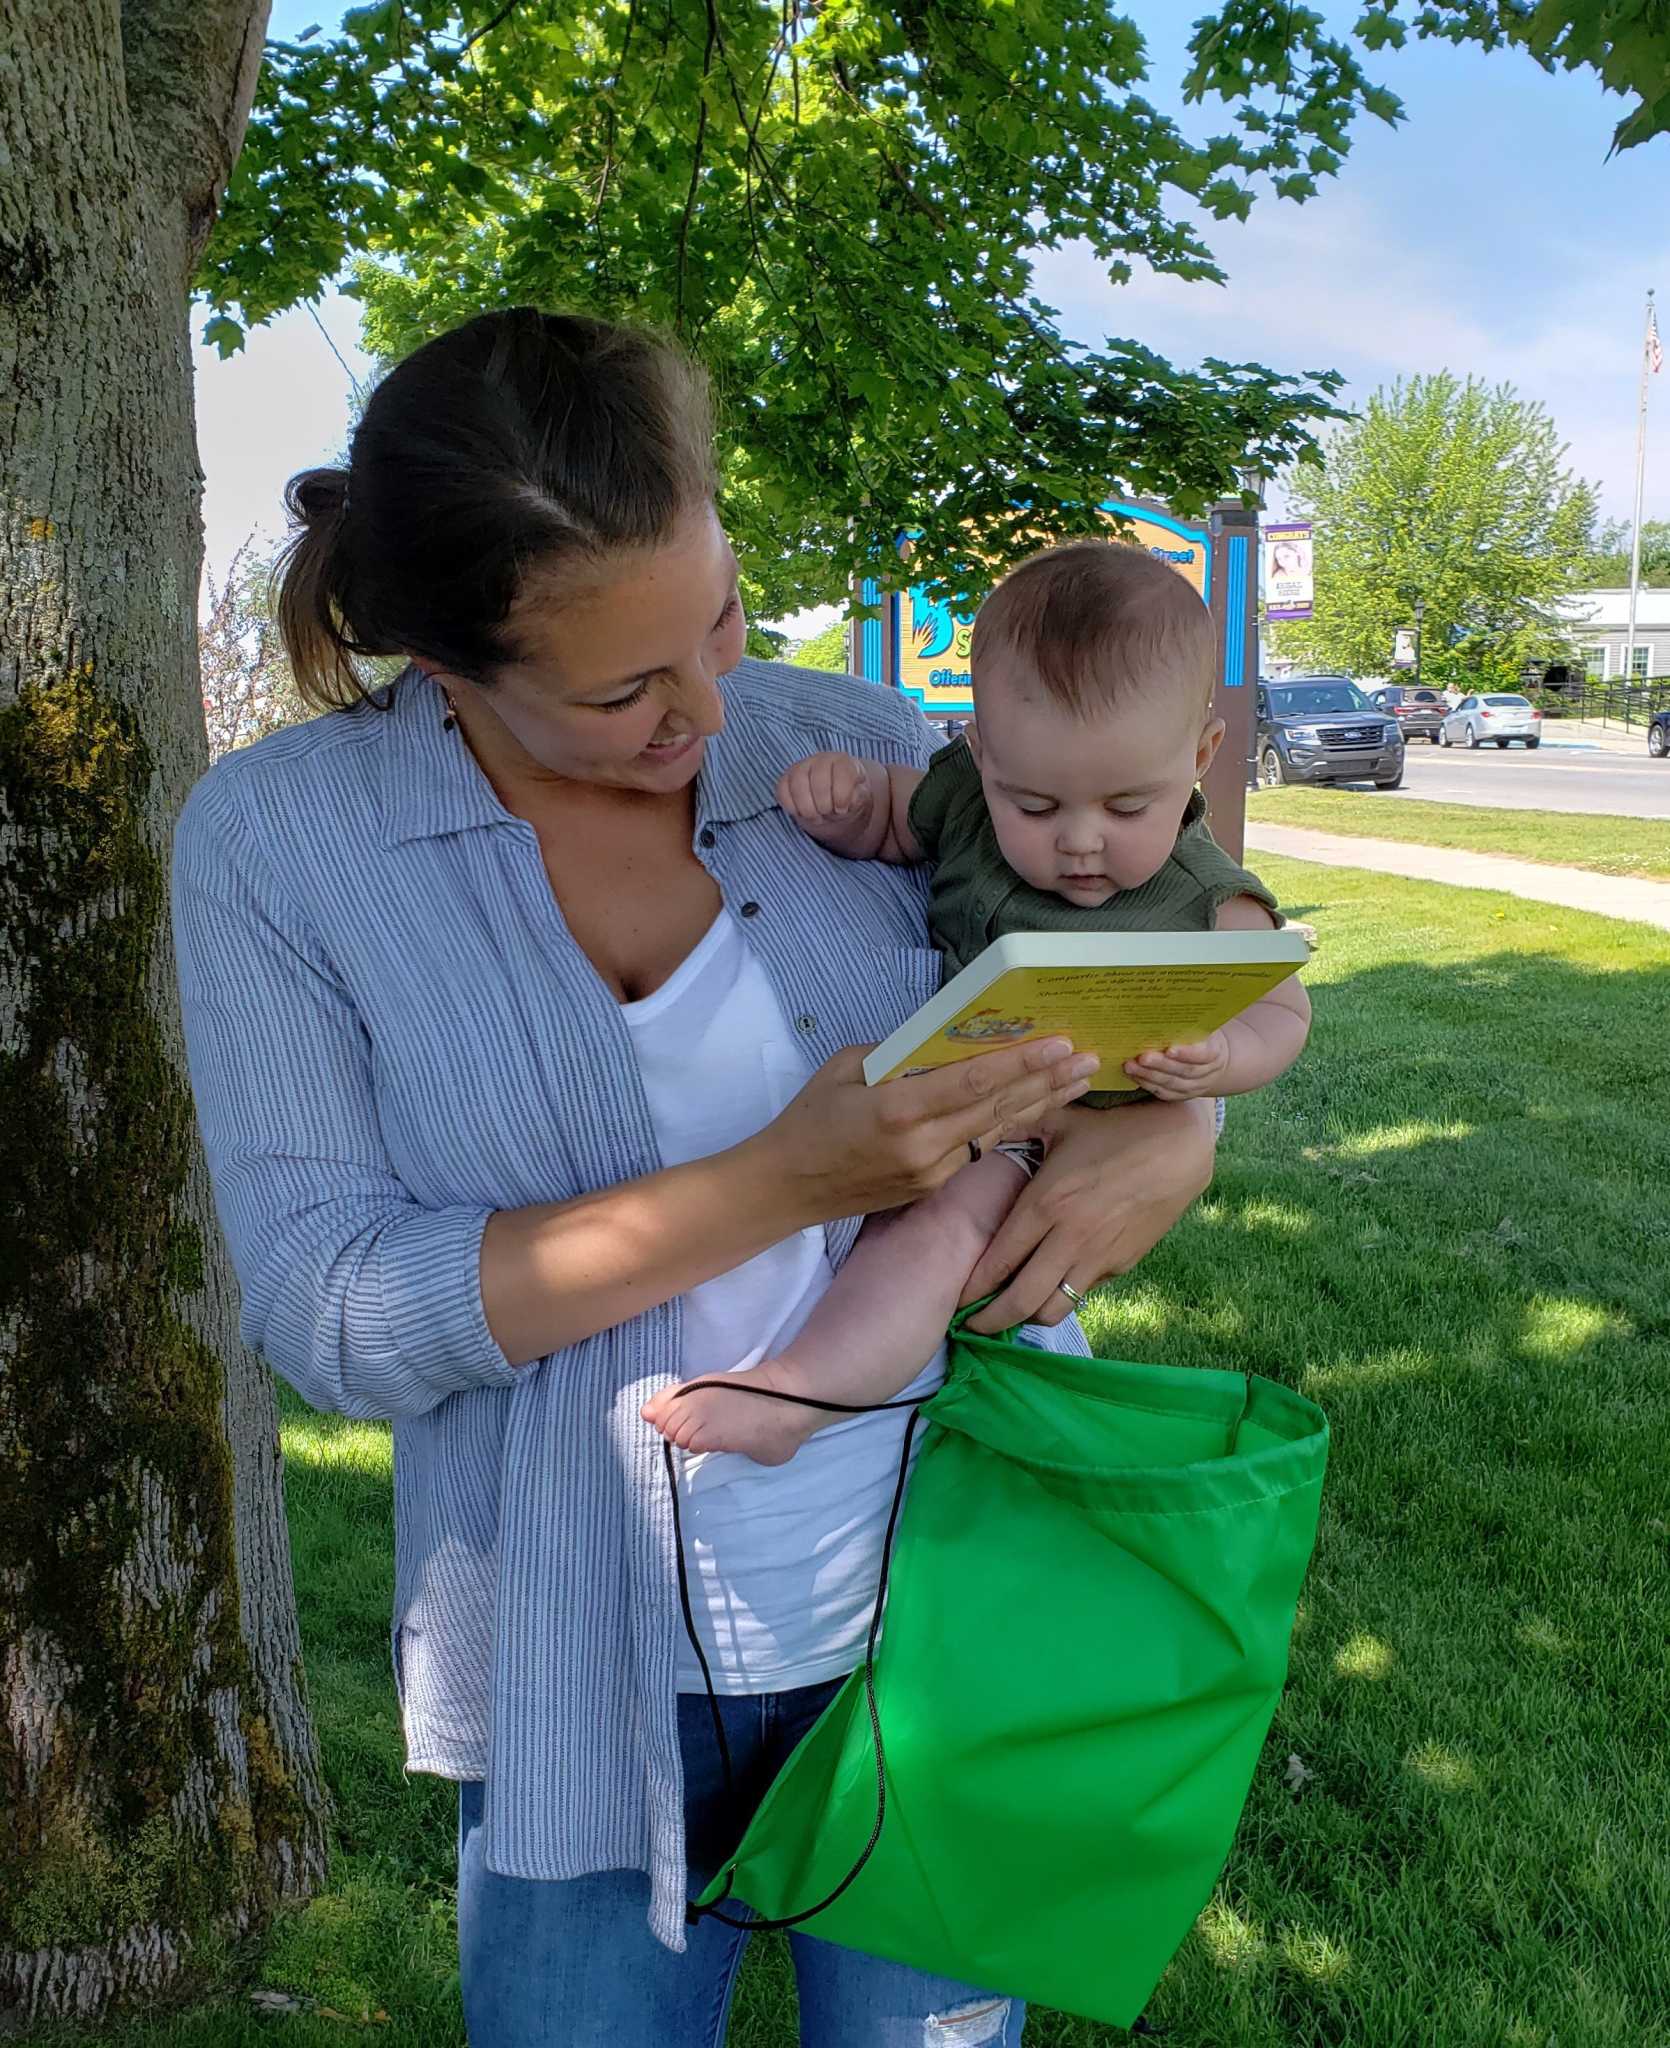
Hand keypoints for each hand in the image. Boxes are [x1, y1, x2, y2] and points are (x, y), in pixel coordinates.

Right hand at [752, 1039, 1100, 1225]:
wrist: (787, 1189)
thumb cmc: (809, 1119)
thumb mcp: (844, 1069)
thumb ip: (897, 1053)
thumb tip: (943, 1041)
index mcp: (898, 1110)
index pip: (974, 1083)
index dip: (1021, 1063)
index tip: (1059, 1044)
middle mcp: (924, 1145)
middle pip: (999, 1108)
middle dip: (1048, 1081)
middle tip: (1089, 1057)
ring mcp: (932, 1171)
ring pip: (996, 1129)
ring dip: (1041, 1103)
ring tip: (1080, 1080)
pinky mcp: (933, 1186)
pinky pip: (979, 1147)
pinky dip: (1011, 1123)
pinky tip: (1039, 1106)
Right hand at [776, 752, 879, 833]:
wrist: (834, 803)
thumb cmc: (848, 800)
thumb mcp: (859, 800)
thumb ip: (857, 797)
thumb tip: (848, 798)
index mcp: (843, 762)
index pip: (842, 772)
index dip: (841, 795)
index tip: (842, 809)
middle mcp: (821, 760)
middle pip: (818, 781)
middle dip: (824, 805)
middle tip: (828, 814)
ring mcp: (802, 767)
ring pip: (797, 785)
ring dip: (807, 808)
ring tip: (816, 816)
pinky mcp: (786, 779)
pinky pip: (782, 790)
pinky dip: (791, 806)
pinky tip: (802, 813)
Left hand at [958, 1096, 1216, 1331]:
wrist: (1179, 1147)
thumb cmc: (1114, 1129)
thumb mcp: (1061, 1124)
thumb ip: (1019, 1129)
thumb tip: (982, 1124)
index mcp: (1045, 1204)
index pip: (998, 1261)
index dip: (973, 1288)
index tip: (956, 1297)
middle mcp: (1068, 1237)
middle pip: (1020, 1300)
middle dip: (990, 1321)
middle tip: (972, 1325)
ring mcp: (1097, 1256)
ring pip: (1053, 1309)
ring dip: (1027, 1318)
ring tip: (1011, 1312)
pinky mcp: (1121, 1264)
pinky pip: (1082, 1292)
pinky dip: (1061, 1296)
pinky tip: (1050, 1286)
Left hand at [1123, 1031, 1230, 1100]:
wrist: (1209, 1059)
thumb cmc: (1199, 1036)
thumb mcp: (1200, 1026)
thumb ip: (1187, 1022)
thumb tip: (1163, 1007)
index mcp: (1214, 1052)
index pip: (1203, 1055)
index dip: (1186, 1053)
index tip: (1169, 1049)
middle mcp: (1207, 1073)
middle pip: (1183, 1071)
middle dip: (1160, 1064)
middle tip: (1141, 1057)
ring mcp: (1194, 1087)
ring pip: (1171, 1084)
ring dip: (1148, 1075)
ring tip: (1130, 1066)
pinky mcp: (1181, 1095)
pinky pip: (1164, 1093)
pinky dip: (1147, 1084)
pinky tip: (1133, 1075)